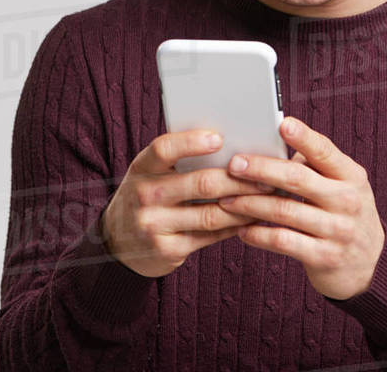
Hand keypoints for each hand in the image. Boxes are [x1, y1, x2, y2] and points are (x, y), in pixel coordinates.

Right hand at [101, 129, 275, 277]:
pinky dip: (236, 226)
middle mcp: (145, 196)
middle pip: (201, 183)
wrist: (118, 242)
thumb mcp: (149, 173)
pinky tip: (253, 217)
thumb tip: (228, 143)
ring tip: (268, 195)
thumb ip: (177, 160)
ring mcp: (155, 225)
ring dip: (245, 204)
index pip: (163, 149)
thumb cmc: (146, 197)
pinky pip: (211, 236)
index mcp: (141, 168)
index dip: (191, 142)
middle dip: (239, 178)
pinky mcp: (169, 249)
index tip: (219, 137)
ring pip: (212, 213)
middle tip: (267, 173)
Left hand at [217, 116, 384, 299]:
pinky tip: (242, 230)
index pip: (325, 152)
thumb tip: (270, 146)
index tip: (282, 124)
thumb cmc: (343, 213)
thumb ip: (314, 167)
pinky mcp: (324, 257)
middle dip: (261, 169)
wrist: (369, 265)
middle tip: (233, 165)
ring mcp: (337, 230)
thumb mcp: (342, 186)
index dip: (304, 137)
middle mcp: (347, 201)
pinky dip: (258, 235)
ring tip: (226, 199)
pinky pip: (283, 241)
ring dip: (250, 204)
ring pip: (284, 210)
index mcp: (351, 176)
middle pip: (297, 178)